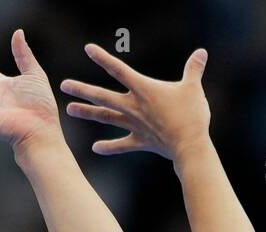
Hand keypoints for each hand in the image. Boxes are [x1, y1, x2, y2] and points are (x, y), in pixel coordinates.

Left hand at [59, 45, 210, 160]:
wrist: (190, 146)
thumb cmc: (191, 116)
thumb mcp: (193, 89)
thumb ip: (194, 70)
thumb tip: (202, 53)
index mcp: (143, 89)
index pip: (118, 69)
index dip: (102, 58)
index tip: (88, 49)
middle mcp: (133, 106)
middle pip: (102, 96)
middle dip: (82, 90)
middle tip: (64, 85)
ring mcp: (134, 125)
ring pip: (106, 117)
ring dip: (87, 113)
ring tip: (70, 110)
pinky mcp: (140, 141)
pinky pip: (121, 145)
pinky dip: (109, 147)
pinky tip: (95, 148)